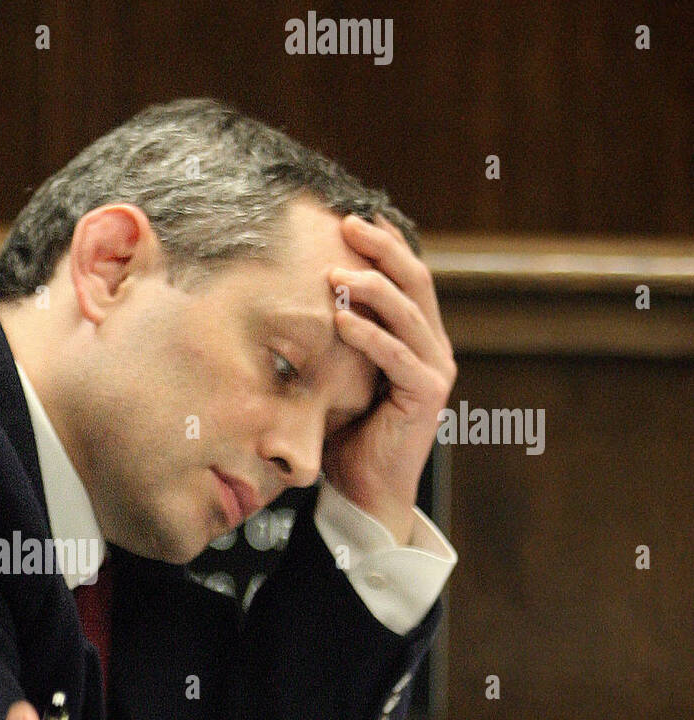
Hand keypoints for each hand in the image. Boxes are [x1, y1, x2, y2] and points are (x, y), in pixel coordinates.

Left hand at [323, 214, 457, 543]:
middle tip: (348, 223)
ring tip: (335, 270)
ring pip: (408, 311)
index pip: (406, 278)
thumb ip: (335, 341)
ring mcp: (434, 369)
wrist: (365, 491)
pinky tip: (340, 318)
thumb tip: (296, 301)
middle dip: (382, 248)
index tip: (354, 217)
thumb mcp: (338, 376)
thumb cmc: (347, 436)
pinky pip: (397, 355)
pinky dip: (369, 334)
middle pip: (414, 281)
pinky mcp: (426, 395)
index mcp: (416, 338)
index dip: (385, 244)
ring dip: (371, 286)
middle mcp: (433, 347)